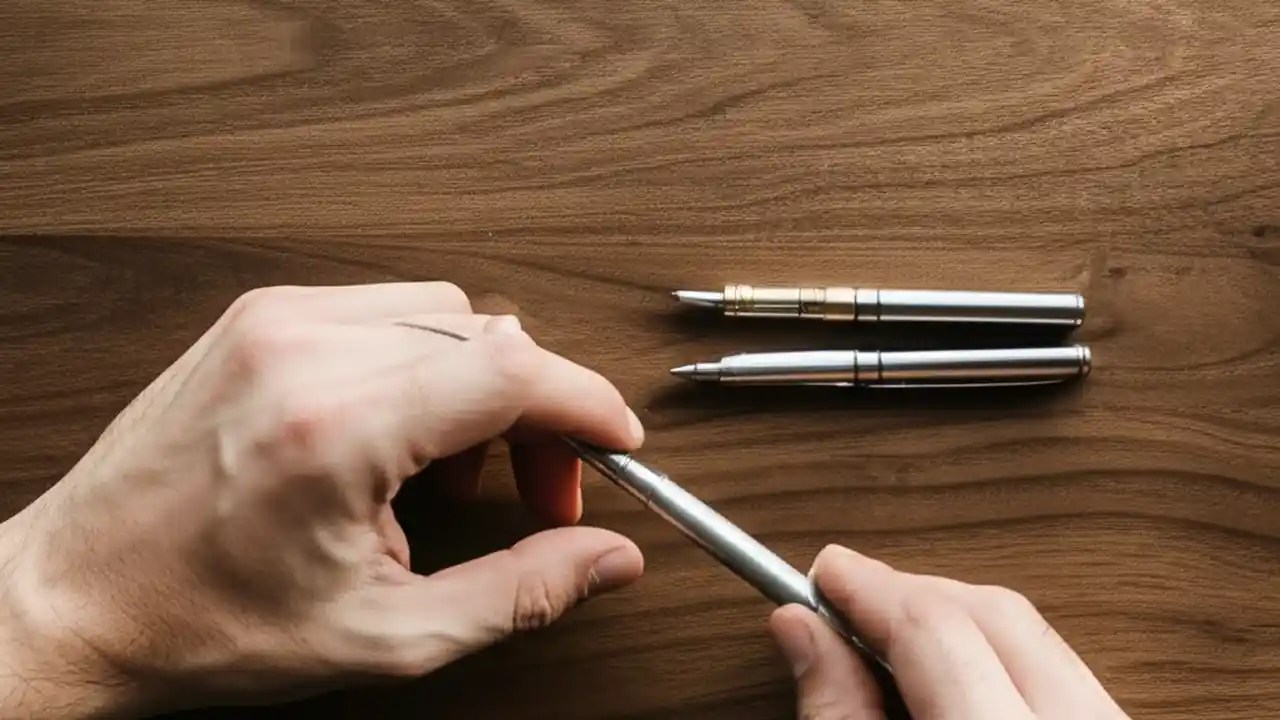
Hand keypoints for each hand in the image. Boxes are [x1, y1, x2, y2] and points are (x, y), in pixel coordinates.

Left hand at [0, 282, 645, 718]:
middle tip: (539, 493)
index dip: (586, 404)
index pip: (511, 371)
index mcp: (335, 428)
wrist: (76, 601)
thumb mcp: (386, 635)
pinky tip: (401, 440)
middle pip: (489, 336)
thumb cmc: (202, 624)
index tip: (615, 441)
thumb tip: (607, 560)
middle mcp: (303, 350)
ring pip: (445, 314)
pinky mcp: (259, 318)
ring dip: (480, 389)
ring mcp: (275, 322)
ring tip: (453, 477)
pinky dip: (423, 367)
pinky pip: (386, 312)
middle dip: (537, 414)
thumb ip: (520, 593)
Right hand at [769, 545, 1128, 718]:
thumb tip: (802, 629)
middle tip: (847, 602)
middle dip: (915, 595)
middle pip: (999, 614)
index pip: (938, 631)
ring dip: (960, 624)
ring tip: (896, 645)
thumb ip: (836, 715)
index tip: (823, 576)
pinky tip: (961, 680)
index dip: (869, 590)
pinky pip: (1069, 676)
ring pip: (1041, 637)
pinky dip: (1006, 661)